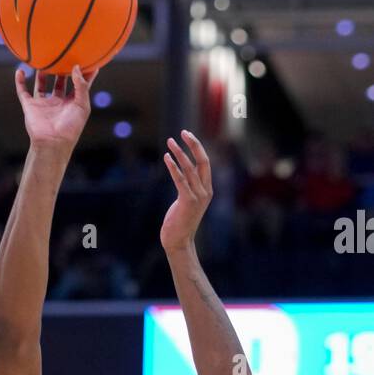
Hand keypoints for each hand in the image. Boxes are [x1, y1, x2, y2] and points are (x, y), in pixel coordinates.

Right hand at [15, 64, 97, 149]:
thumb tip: (76, 67)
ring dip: (42, 73)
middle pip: (60, 82)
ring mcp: (43, 104)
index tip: (89, 58)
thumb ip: (81, 86)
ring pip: (42, 84)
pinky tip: (20, 70)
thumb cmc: (71, 127)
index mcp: (72, 102)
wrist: (52, 143)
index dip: (84, 73)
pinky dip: (20, 81)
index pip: (79, 84)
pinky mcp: (30, 106)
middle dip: (62, 69)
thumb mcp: (82, 105)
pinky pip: (23, 91)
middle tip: (64, 54)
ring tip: (44, 59)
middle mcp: (58, 101)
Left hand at [161, 131, 212, 252]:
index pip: (205, 163)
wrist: (178, 241)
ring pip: (190, 168)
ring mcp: (198, 197)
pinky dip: (173, 167)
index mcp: (207, 190)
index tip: (187, 136)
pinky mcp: (187, 201)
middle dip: (193, 144)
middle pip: (202, 161)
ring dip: (179, 153)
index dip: (197, 148)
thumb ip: (187, 188)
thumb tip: (181, 175)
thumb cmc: (179, 222)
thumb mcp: (186, 202)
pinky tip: (166, 157)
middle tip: (183, 132)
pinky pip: (180, 180)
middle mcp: (205, 191)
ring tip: (170, 141)